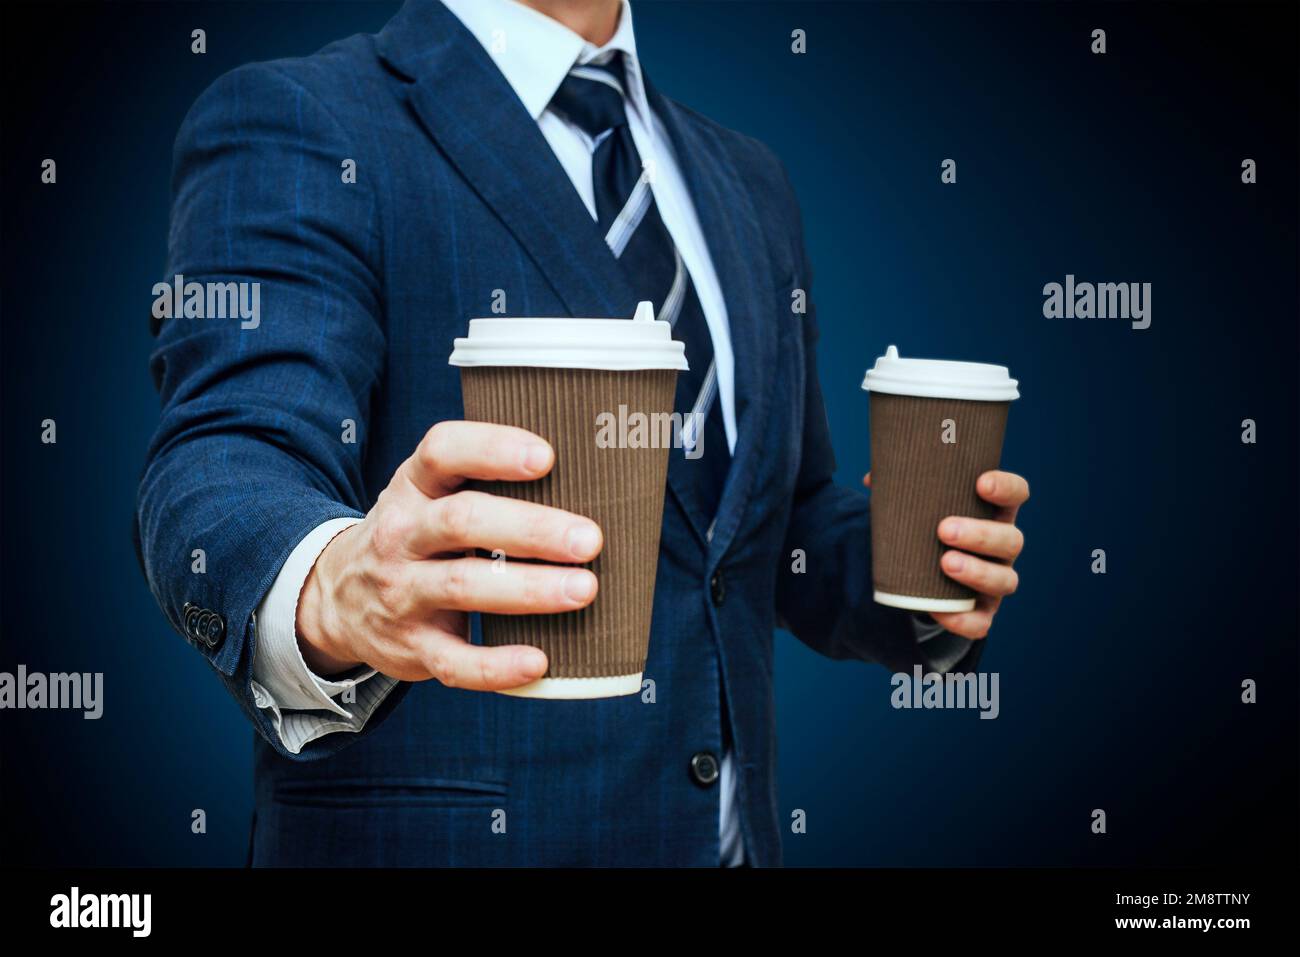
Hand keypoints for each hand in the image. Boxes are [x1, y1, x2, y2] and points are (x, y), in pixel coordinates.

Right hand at [296, 421, 602, 689]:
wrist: (338, 599)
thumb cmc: (418, 536)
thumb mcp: (431, 495)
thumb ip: (485, 481)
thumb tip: (595, 475)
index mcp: (414, 487)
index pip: (442, 451)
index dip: (493, 450)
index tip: (548, 457)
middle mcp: (401, 535)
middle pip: (461, 522)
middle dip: (530, 529)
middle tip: (590, 538)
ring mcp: (401, 593)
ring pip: (460, 586)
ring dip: (527, 589)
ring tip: (585, 589)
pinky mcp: (411, 648)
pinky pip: (453, 661)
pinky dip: (496, 666)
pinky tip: (540, 662)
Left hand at [863, 469, 1028, 639]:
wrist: (921, 576)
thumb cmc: (925, 529)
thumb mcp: (917, 506)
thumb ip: (898, 488)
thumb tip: (872, 480)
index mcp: (993, 513)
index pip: (1016, 494)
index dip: (1006, 488)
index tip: (981, 483)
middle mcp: (1002, 547)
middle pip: (1011, 540)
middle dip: (981, 535)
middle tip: (944, 530)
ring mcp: (996, 580)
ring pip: (1005, 580)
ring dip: (978, 572)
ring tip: (945, 563)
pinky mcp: (982, 612)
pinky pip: (982, 623)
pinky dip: (963, 619)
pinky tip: (939, 609)